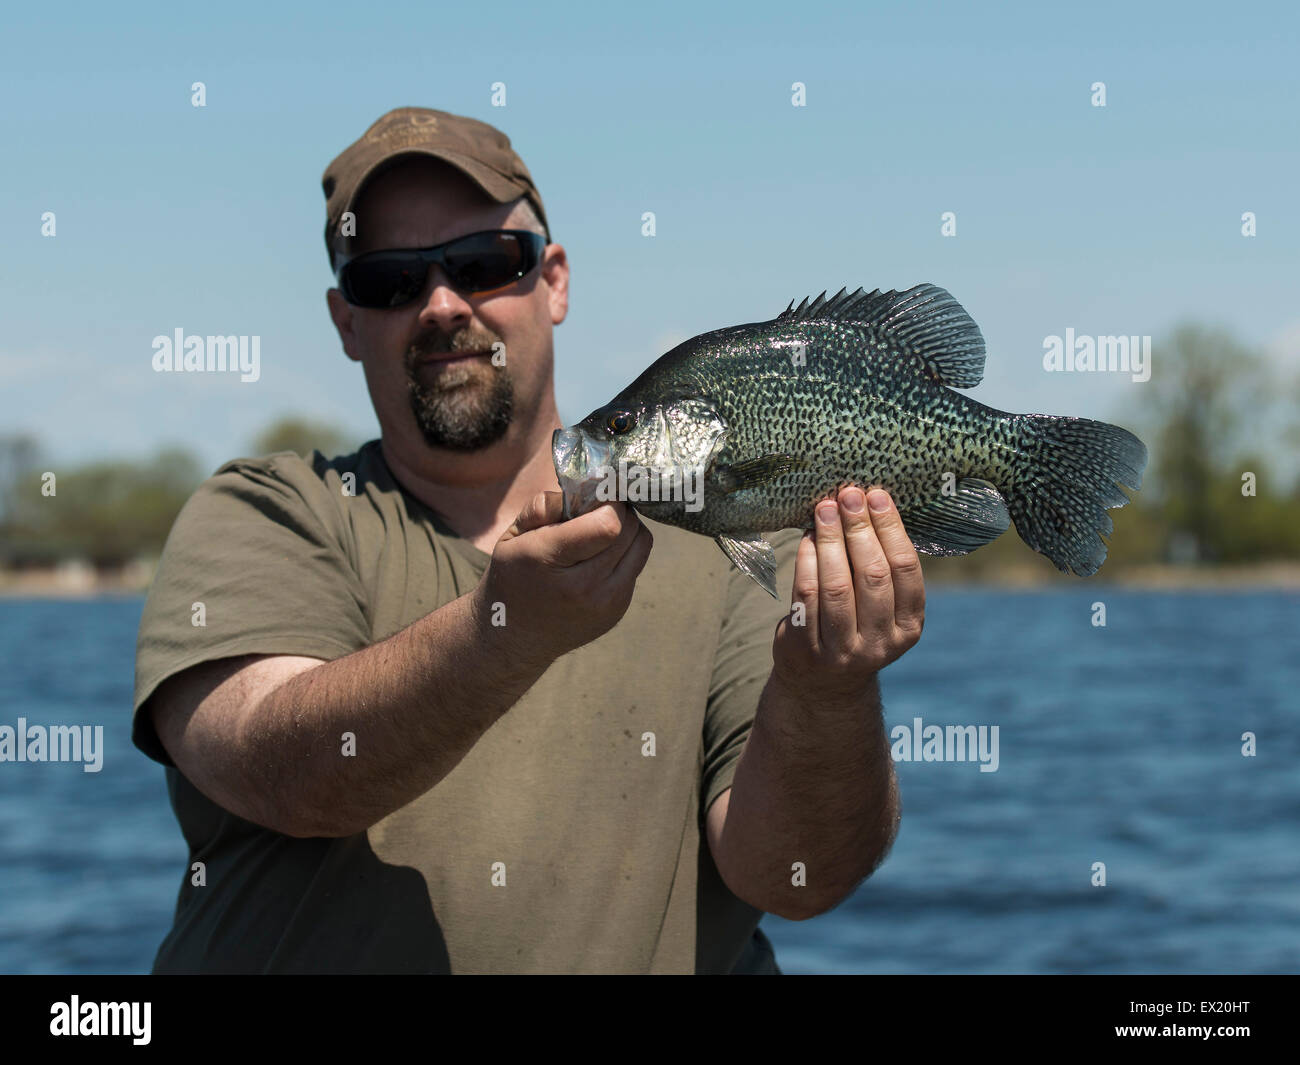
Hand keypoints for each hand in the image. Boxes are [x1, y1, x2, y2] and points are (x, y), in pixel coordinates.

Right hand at [479, 491, 652, 664]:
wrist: (512, 637)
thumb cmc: (512, 576)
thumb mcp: (513, 535)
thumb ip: (546, 506)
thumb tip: (586, 486)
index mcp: (551, 561)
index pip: (609, 524)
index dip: (608, 501)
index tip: (595, 495)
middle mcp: (585, 588)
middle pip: (630, 529)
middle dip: (618, 511)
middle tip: (596, 510)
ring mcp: (606, 603)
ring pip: (641, 544)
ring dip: (626, 530)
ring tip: (599, 532)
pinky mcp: (618, 610)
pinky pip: (636, 564)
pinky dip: (624, 552)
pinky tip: (598, 557)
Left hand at [771, 487, 924, 702]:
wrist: (822, 684)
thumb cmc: (855, 626)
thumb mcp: (882, 609)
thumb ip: (881, 567)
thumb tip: (868, 503)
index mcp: (909, 627)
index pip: (905, 571)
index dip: (891, 529)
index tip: (877, 496)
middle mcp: (880, 643)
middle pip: (872, 576)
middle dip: (860, 529)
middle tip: (849, 495)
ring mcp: (843, 652)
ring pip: (837, 586)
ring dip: (831, 541)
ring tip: (825, 509)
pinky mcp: (806, 651)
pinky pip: (806, 598)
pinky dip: (806, 562)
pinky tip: (808, 539)